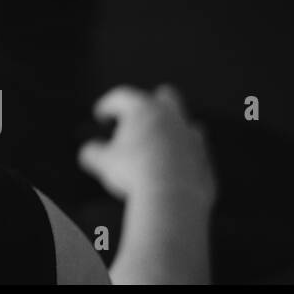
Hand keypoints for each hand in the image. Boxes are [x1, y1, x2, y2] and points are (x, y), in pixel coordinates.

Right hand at [77, 84, 216, 209]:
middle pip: (166, 97)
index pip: (122, 97)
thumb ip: (93, 153)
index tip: (101, 116)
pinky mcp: (204, 161)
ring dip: (173, 132)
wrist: (172, 196)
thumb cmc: (134, 172)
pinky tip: (172, 171)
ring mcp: (192, 138)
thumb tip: (89, 152)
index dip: (108, 105)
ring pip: (186, 124)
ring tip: (159, 146)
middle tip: (141, 116)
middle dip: (154, 102)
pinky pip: (195, 154)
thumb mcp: (102, 162)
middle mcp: (172, 118)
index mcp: (144, 109)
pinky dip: (184, 159)